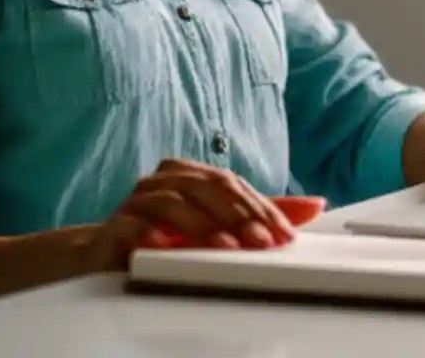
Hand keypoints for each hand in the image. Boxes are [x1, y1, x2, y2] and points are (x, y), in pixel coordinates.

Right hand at [86, 158, 325, 269]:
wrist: (108, 252)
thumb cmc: (168, 234)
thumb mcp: (220, 224)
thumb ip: (261, 213)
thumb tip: (316, 205)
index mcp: (192, 174)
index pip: (233, 185)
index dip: (260, 208)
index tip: (283, 235)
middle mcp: (166, 180)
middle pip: (207, 188)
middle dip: (239, 216)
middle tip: (262, 242)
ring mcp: (138, 199)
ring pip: (173, 203)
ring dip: (203, 225)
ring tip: (226, 247)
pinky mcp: (114, 225)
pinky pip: (133, 224)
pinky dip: (152, 233)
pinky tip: (167, 245)